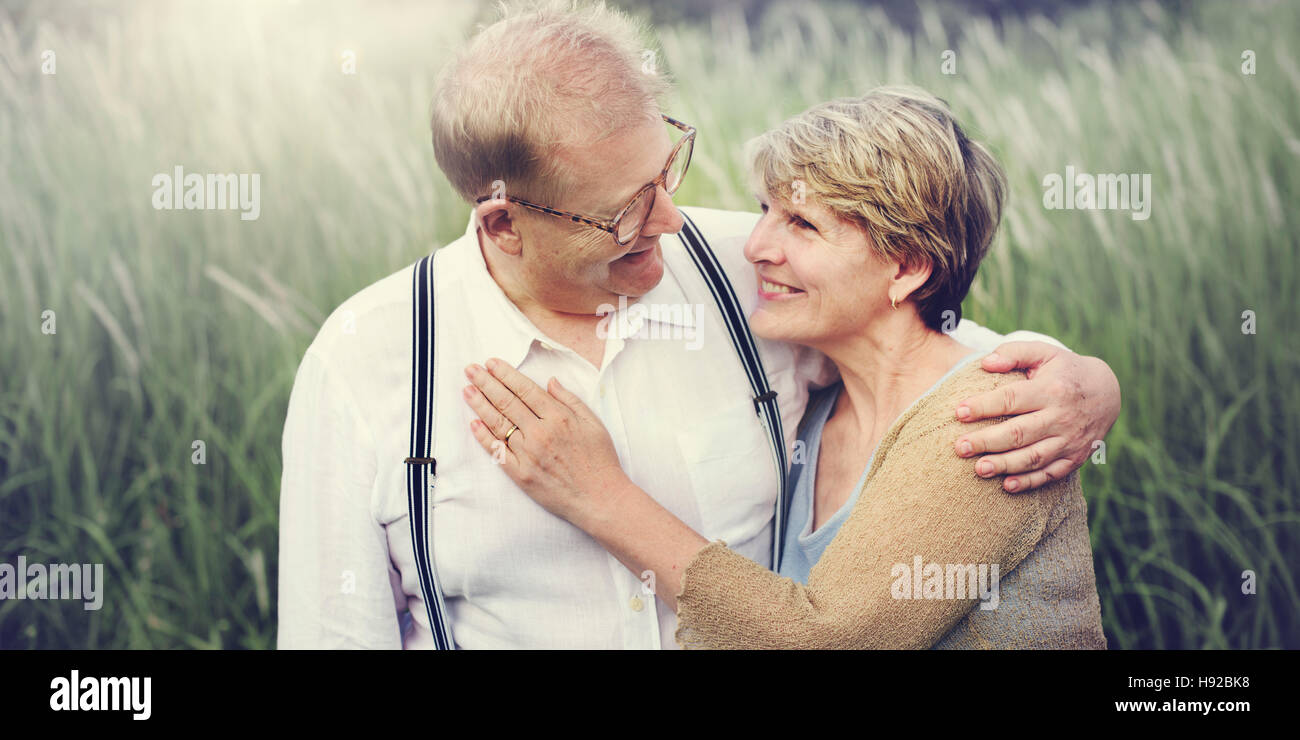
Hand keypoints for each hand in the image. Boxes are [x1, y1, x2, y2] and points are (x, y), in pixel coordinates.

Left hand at [462, 358, 627, 522]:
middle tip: (471, 370)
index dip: (505, 374)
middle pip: (506, 402)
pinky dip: (483, 436)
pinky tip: (473, 423)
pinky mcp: (520, 474)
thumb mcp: (593, 423)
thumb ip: (570, 400)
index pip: (524, 389)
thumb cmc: (600, 461)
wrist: (600, 498)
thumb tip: (550, 381)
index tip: (491, 364)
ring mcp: (528, 454)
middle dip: (486, 383)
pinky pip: (497, 452)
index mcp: (558, 417)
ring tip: (467, 390)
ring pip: (498, 424)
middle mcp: (540, 433)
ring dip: (479, 404)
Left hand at [953, 342, 1120, 492]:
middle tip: (959, 447)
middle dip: (987, 441)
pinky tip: (1006, 485)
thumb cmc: (1064, 370)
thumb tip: (985, 363)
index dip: (983, 406)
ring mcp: (1070, 440)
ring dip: (1004, 465)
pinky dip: (1030, 482)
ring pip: (1034, 457)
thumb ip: (1014, 352)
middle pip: (1019, 433)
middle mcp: (1062, 417)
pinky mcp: (1075, 458)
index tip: (958, 412)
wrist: (1107, 393)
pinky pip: (1051, 474)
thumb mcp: (1044, 352)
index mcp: (1051, 389)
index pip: (1011, 399)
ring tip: (978, 469)